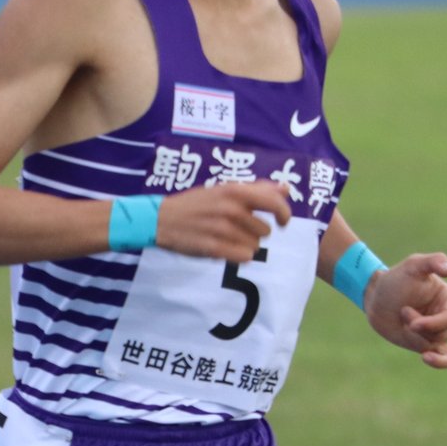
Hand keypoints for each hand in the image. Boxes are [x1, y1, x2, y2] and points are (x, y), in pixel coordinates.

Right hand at [155, 181, 292, 261]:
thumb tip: (285, 188)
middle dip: (254, 232)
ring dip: (244, 245)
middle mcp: (231, 209)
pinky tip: (224, 249)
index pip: (274, 203)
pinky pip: (244, 257)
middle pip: (265, 231)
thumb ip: (257, 189)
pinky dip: (237, 256)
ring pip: (255, 246)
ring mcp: (222, 229)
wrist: (161, 219)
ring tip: (227, 238)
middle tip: (236, 229)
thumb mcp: (224, 189)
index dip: (284, 214)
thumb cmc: (195, 204)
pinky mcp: (214, 248)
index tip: (282, 222)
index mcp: (235, 191)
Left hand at [364, 252, 446, 367]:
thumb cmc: (396, 279)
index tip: (411, 321)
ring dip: (415, 335)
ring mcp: (439, 330)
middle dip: (420, 327)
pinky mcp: (429, 344)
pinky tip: (427, 358)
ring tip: (403, 317)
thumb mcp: (413, 265)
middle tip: (402, 311)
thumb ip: (434, 262)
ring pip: (435, 343)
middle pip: (444, 332)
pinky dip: (442, 362)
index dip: (432, 323)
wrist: (376, 297)